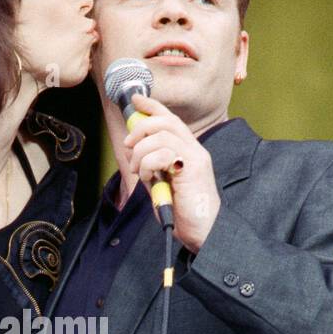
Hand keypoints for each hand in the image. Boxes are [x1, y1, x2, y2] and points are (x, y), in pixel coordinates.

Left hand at [123, 92, 221, 252]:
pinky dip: (148, 164)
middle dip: (140, 128)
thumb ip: (153, 167)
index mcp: (189, 151)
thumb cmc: (184, 213)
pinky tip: (148, 178)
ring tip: (139, 171)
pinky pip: (162, 154)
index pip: (171, 119)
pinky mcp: (192, 169)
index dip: (152, 106)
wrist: (204, 232)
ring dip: (140, 152)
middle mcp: (195, 150)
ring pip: (160, 135)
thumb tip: (134, 153)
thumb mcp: (162, 185)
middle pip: (165, 121)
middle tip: (129, 145)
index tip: (136, 100)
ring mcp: (195, 158)